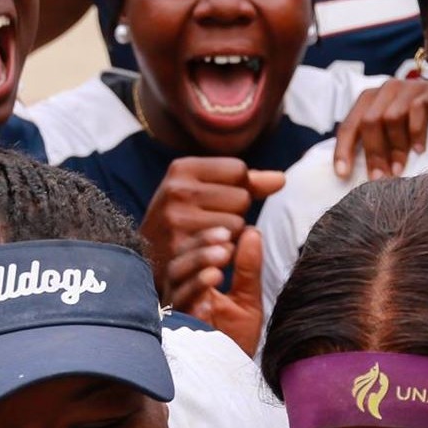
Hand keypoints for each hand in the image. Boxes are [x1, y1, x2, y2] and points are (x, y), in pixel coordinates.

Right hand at [139, 157, 283, 304]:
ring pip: (238, 225)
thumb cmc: (184, 219)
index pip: (239, 170)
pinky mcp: (181, 250)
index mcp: (181, 168)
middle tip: (209, 222)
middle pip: (242, 198)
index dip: (238, 188)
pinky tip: (211, 255)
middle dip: (235, 212)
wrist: (146, 259)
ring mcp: (176, 220)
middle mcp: (176, 191)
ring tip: (207, 238)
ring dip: (231, 235)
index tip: (216, 200)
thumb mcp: (204, 191)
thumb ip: (246, 182)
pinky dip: (225, 253)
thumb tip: (282, 179)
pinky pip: (228, 249)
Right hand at [182, 226, 265, 352]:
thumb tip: (252, 231)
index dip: (204, 239)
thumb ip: (248, 266)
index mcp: (193, 283)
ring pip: (174, 289)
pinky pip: (179, 321)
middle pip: (176, 266)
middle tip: (224, 248)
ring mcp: (177, 317)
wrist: (236, 372)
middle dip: (198, 254)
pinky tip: (208, 302)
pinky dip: (193, 309)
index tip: (227, 232)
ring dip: (195, 277)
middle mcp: (179, 297)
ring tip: (218, 271)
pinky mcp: (180, 337)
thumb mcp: (248, 296)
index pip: (189, 252)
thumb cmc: (238, 335)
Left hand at [333, 78, 427, 180]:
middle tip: (379, 179)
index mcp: (369, 100)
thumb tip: (356, 176)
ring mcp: (408, 88)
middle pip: (369, 121)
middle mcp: (386, 90)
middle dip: (373, 154)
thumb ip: (375, 145)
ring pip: (391, 118)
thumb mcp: (391, 133)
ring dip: (395, 148)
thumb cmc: (417, 125)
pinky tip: (419, 151)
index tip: (342, 175)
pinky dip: (416, 134)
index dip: (343, 150)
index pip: (348, 125)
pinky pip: (417, 110)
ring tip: (399, 170)